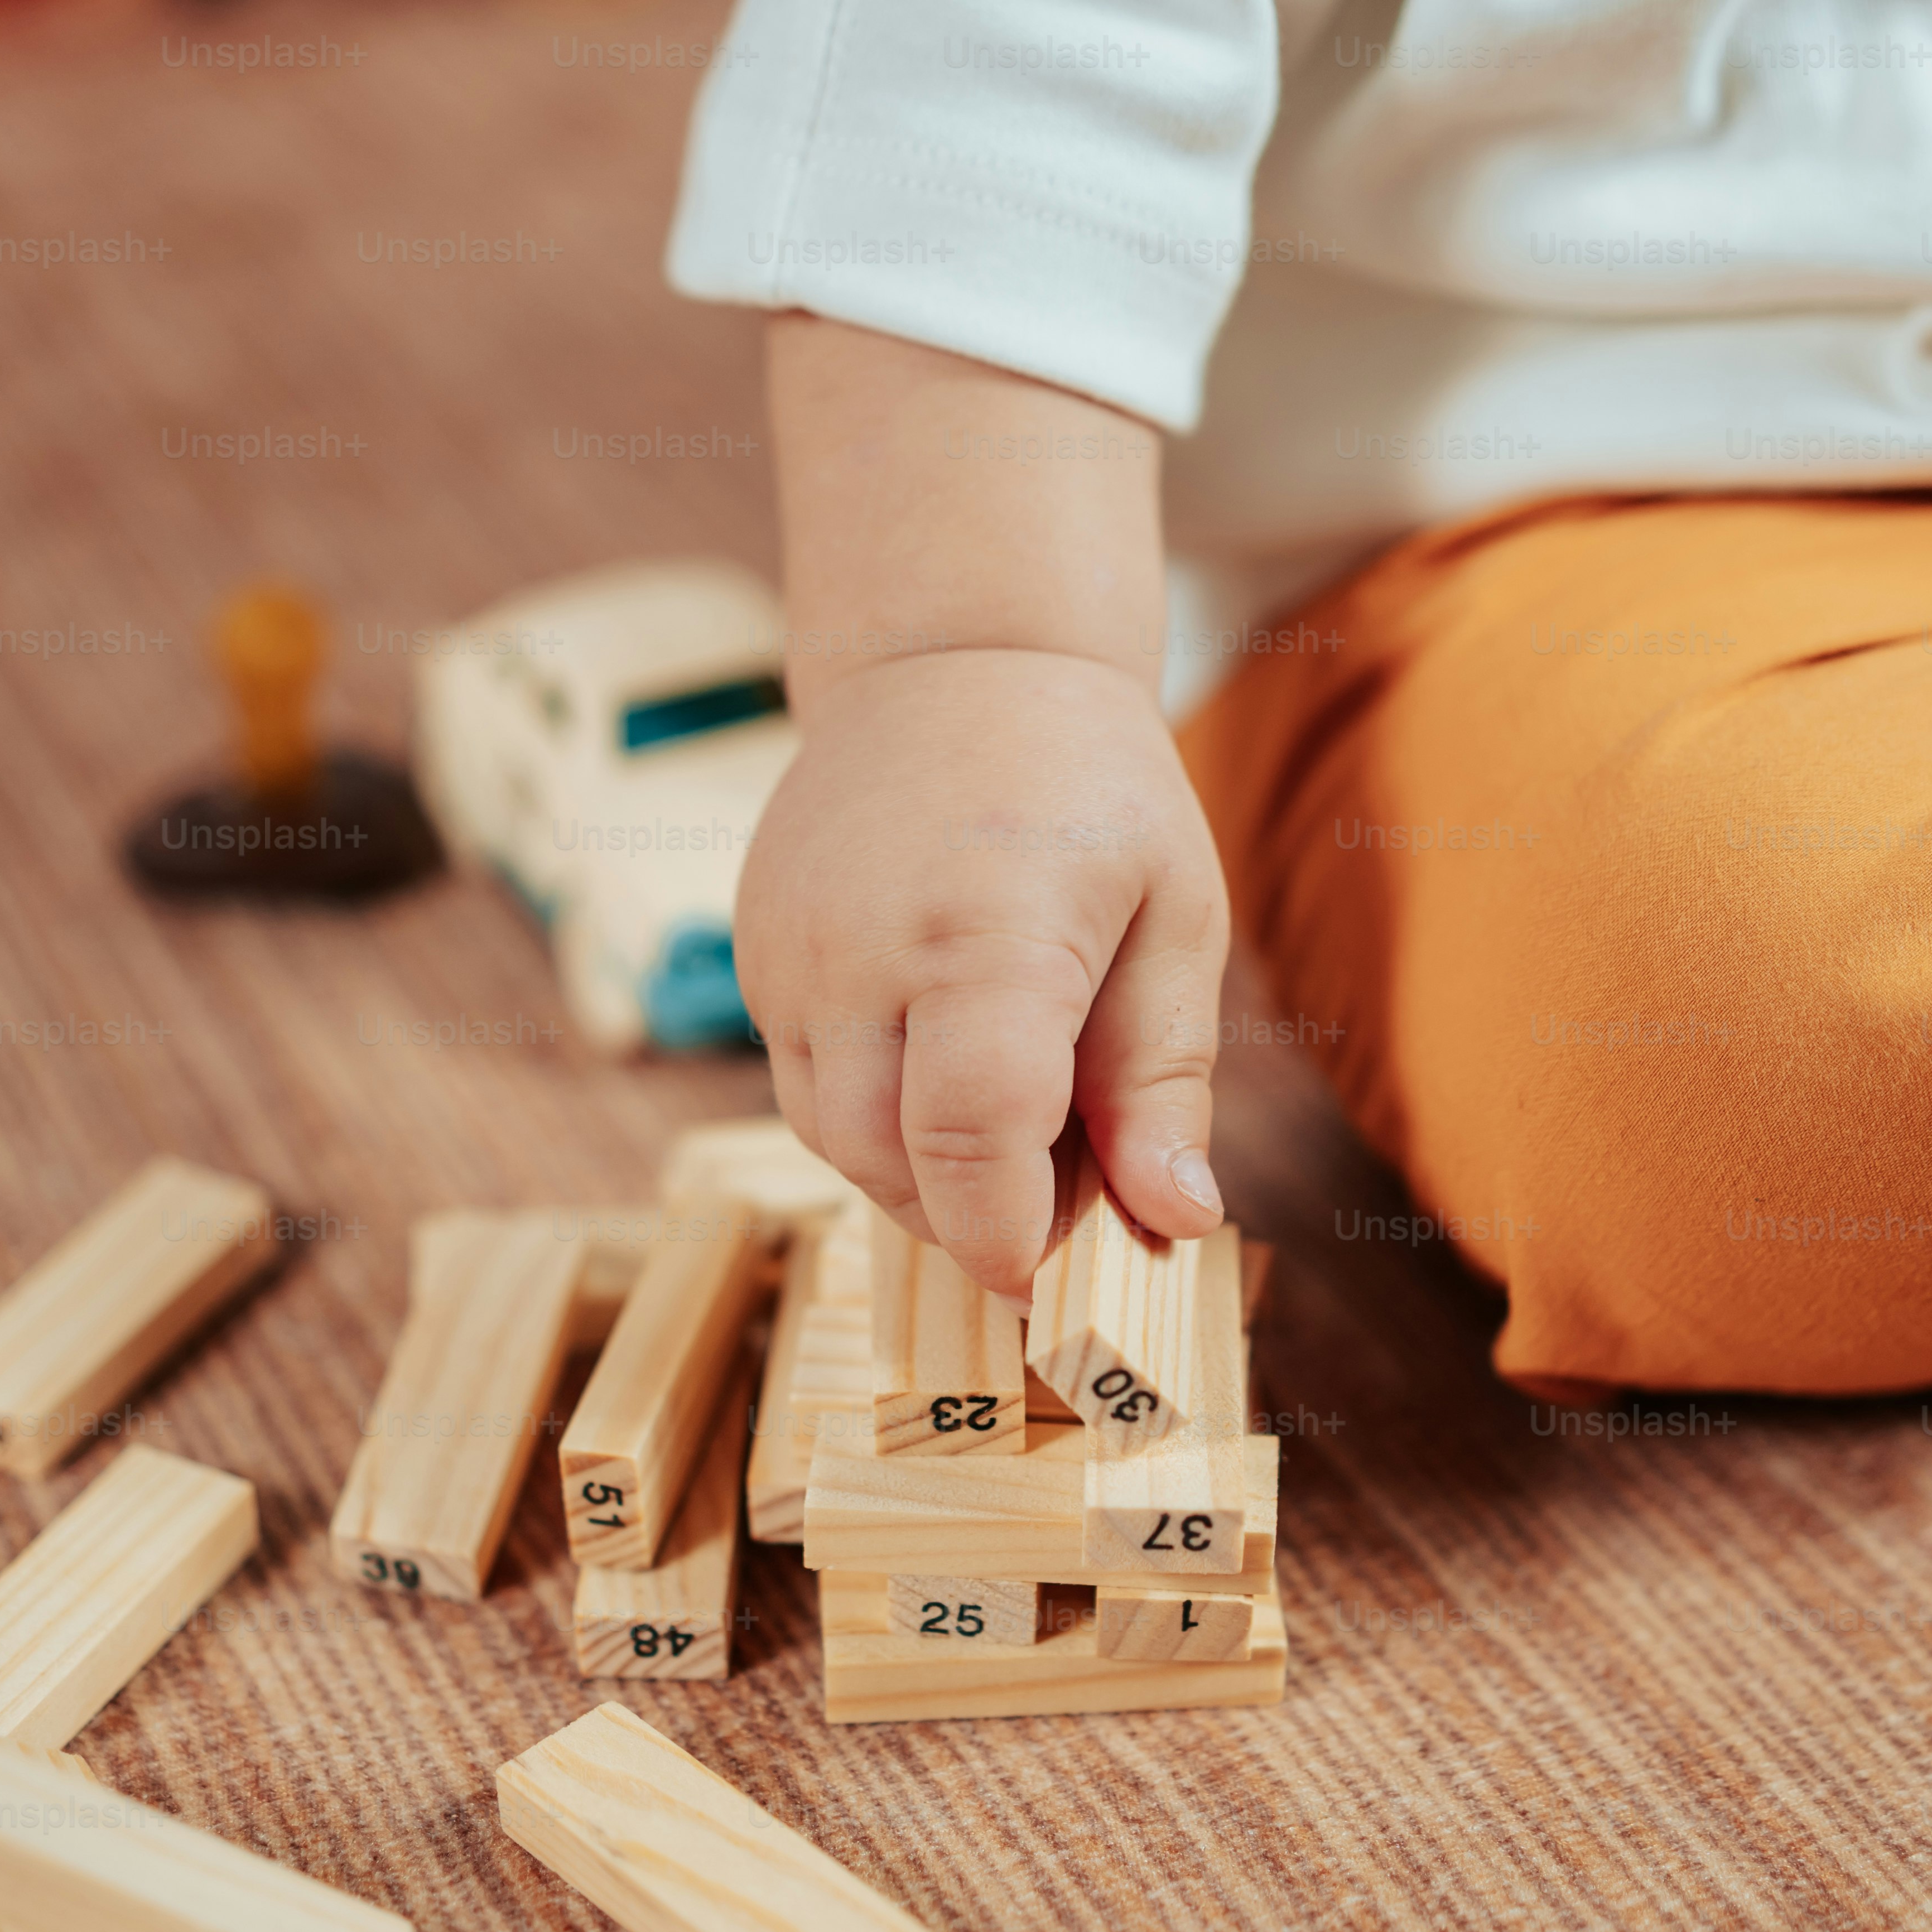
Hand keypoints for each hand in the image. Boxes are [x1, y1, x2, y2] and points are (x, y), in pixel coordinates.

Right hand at [734, 646, 1229, 1297]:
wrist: (949, 662)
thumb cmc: (1088, 788)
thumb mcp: (1174, 917)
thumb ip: (1163, 1078)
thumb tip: (1176, 1222)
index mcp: (987, 933)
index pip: (970, 1137)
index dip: (1009, 1234)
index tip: (1052, 1269)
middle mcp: (861, 951)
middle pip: (895, 1166)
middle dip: (982, 1213)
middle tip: (1072, 1166)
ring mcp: (789, 958)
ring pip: (839, 1145)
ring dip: (927, 1173)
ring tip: (1017, 1106)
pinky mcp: (755, 960)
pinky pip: (807, 1093)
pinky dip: (879, 1118)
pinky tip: (945, 1059)